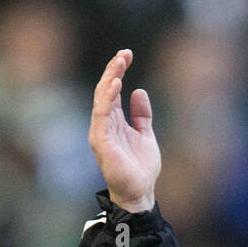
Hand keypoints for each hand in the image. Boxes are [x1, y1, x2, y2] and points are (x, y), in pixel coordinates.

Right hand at [88, 49, 160, 213]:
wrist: (140, 192)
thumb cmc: (141, 168)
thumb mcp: (146, 135)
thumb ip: (142, 115)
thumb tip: (139, 91)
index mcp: (114, 121)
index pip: (112, 90)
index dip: (118, 70)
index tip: (128, 54)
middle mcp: (104, 124)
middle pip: (105, 90)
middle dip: (113, 69)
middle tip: (124, 53)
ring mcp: (101, 132)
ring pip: (102, 98)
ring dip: (110, 79)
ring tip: (120, 63)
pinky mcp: (101, 141)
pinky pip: (101, 114)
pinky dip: (107, 97)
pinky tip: (116, 83)